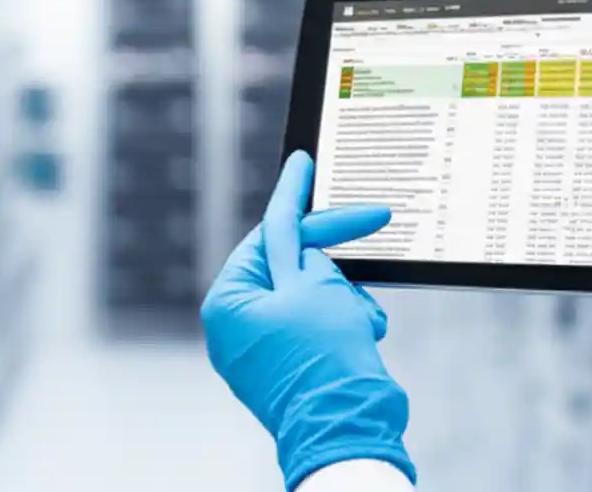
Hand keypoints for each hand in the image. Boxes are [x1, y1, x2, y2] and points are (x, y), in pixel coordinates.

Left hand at [200, 151, 414, 490]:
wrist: (350, 430)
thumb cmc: (324, 358)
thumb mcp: (312, 285)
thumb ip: (299, 246)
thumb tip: (296, 231)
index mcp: (228, 302)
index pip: (267, 233)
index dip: (294, 197)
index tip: (304, 162)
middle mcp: (239, 326)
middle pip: (292, 264)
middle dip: (333, 269)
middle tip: (359, 264)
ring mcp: (265, 349)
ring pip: (315, 294)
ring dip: (346, 299)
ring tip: (358, 324)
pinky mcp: (295, 365)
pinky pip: (323, 324)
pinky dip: (348, 323)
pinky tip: (363, 336)